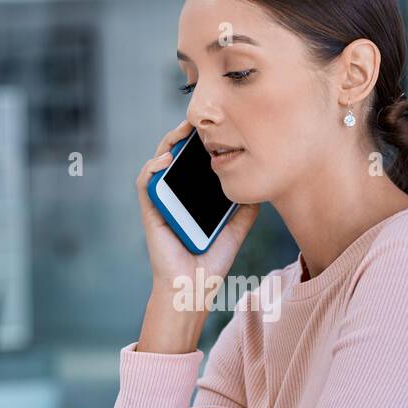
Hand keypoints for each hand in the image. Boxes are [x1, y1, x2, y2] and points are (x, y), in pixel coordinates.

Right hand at [133, 120, 259, 351]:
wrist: (194, 286)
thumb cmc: (211, 261)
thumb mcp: (237, 228)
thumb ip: (246, 206)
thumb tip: (261, 184)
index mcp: (193, 195)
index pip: (195, 161)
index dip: (202, 142)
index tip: (219, 126)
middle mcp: (176, 194)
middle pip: (176, 155)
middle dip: (186, 134)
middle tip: (202, 121)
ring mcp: (161, 201)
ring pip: (158, 161)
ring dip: (169, 142)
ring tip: (184, 131)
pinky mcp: (150, 211)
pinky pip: (145, 182)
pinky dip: (152, 167)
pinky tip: (167, 159)